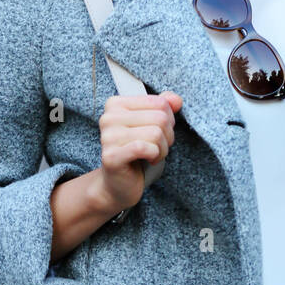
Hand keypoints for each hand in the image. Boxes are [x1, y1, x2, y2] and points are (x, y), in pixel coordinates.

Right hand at [95, 91, 181, 213]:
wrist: (118, 184)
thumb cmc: (136, 153)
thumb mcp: (151, 125)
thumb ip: (162, 107)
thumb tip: (176, 99)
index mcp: (116, 104)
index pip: (159, 102)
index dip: (168, 119)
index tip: (158, 132)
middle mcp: (108, 117)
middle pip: (160, 117)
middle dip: (167, 136)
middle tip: (157, 147)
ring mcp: (108, 137)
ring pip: (156, 133)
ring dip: (162, 149)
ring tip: (152, 155)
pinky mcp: (112, 156)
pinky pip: (146, 148)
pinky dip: (154, 156)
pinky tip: (148, 160)